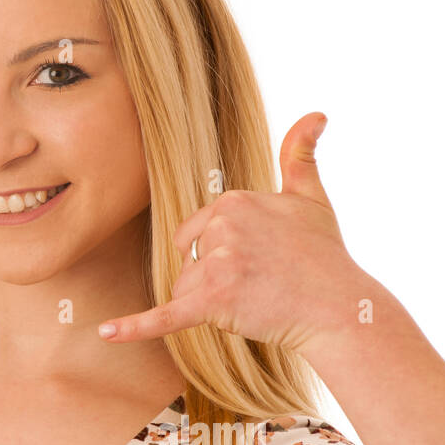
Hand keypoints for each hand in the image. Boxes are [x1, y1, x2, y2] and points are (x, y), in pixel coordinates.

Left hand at [98, 112, 368, 357]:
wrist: (340, 308)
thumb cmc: (324, 256)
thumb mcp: (311, 198)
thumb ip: (300, 154)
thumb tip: (317, 113)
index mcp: (232, 200)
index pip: (197, 234)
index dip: (224, 255)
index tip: (262, 260)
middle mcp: (221, 226)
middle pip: (187, 262)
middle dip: (213, 280)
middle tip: (261, 284)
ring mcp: (216, 264)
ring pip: (185, 291)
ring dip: (212, 305)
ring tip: (256, 302)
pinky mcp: (212, 301)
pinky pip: (164, 316)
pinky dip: (134, 327)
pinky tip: (104, 332)